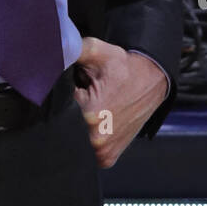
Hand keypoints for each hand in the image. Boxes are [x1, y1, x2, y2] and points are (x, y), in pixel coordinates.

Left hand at [74, 38, 167, 169]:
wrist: (152, 80)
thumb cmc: (124, 67)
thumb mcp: (96, 51)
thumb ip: (71, 49)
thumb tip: (54, 51)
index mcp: (92, 115)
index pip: (63, 105)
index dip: (74, 94)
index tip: (89, 88)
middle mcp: (98, 138)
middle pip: (69, 121)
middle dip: (78, 109)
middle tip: (97, 97)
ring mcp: (104, 150)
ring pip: (77, 136)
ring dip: (85, 125)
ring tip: (103, 109)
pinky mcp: (110, 156)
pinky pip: (89, 152)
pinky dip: (92, 139)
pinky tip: (104, 123)